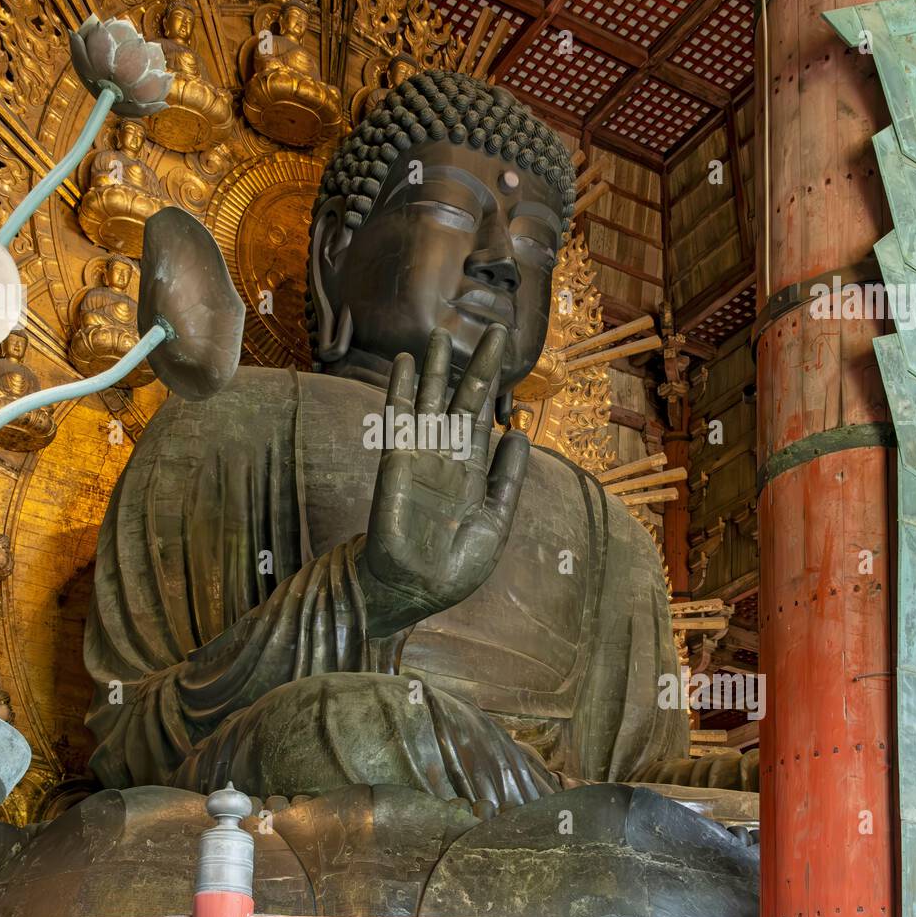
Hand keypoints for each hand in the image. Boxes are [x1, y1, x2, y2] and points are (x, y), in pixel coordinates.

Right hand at [358, 324, 528, 636]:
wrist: (415, 588)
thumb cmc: (455, 566)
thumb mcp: (495, 521)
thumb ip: (506, 479)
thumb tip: (518, 433)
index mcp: (471, 471)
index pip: (484, 419)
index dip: (496, 388)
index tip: (507, 356)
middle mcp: (446, 456)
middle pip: (462, 400)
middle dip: (477, 366)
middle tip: (495, 327)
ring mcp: (420, 455)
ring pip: (429, 401)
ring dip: (434, 369)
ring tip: (439, 334)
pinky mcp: (397, 461)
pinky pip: (399, 418)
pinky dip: (400, 389)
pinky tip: (403, 363)